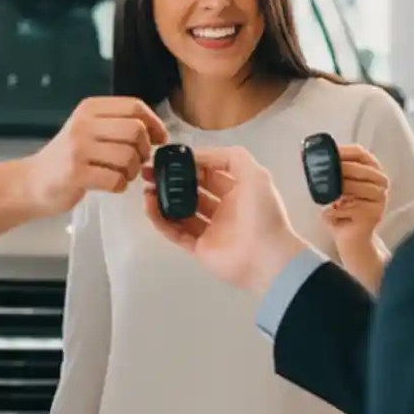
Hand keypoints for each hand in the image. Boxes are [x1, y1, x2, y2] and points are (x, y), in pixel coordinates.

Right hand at [23, 97, 168, 216]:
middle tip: (137, 160)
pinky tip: (111, 185)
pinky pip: (116, 179)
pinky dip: (120, 185)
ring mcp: (78, 149)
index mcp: (89, 108)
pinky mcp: (76, 174)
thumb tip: (156, 131)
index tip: (159, 138)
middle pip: (135, 130)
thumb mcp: (87, 129)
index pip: (134, 106)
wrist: (31, 181)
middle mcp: (83, 124)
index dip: (154, 123)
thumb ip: (116, 124)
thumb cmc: (66, 156)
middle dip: (144, 149)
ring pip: (128, 156)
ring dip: (133, 171)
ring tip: (122, 174)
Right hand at [142, 146, 309, 298]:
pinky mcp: (198, 248)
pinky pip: (175, 232)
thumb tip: (197, 155)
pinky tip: (149, 206)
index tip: (168, 157)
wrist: (267, 258)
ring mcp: (210, 229)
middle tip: (149, 172)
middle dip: (171, 180)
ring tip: (146, 188)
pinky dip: (161, 220)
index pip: (208, 172)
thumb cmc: (262, 213)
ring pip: (180, 211)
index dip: (189, 164)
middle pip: (191, 190)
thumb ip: (230, 156)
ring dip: (163, 199)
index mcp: (237, 190)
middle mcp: (223, 209)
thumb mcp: (254, 173)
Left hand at [320, 144, 388, 248]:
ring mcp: (380, 199)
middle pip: (360, 169)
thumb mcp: (336, 186)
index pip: (360, 152)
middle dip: (339, 171)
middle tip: (322, 174)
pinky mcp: (375, 215)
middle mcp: (381, 182)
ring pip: (357, 188)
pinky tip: (332, 214)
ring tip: (328, 197)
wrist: (350, 238)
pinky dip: (336, 211)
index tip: (325, 153)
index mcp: (372, 170)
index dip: (342, 151)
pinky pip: (352, 208)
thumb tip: (309, 154)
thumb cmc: (342, 209)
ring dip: (338, 191)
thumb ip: (331, 171)